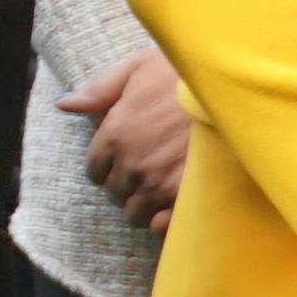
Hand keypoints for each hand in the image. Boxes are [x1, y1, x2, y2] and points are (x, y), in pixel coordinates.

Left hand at [61, 51, 192, 229]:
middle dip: (126, 185)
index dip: (107, 167)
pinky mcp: (190, 198)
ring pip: (137, 213)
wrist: (233, 90)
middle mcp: (133, 164)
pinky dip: (164, 220)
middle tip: (145, 172)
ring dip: (144, 203)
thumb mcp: (135, 69)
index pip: (95, 171)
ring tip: (161, 187)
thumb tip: (64, 103)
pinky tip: (175, 204)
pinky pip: (163, 226)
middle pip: (116, 193)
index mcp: (115, 134)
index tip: (122, 161)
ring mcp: (162, 184)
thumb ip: (98, 90)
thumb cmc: (182, 75)